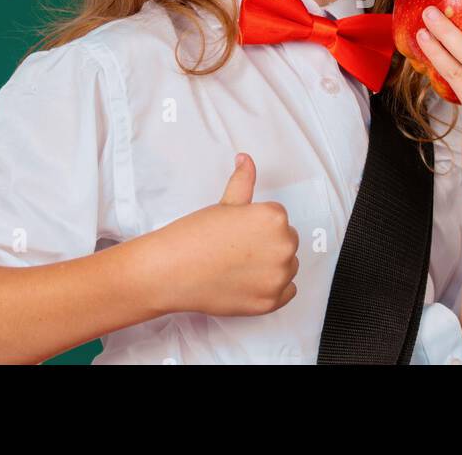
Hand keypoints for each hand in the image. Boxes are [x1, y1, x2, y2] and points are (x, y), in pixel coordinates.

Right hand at [150, 153, 299, 316]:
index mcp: (274, 218)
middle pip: (287, 242)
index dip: (257, 226)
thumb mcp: (224, 203)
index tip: (239, 233)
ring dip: (272, 266)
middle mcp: (283, 246)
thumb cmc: (195, 237)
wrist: (172, 271)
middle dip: (267, 244)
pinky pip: (288, 291)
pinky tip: (249, 281)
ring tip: (240, 266)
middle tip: (237, 249)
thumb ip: (243, 181)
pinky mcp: (271, 302)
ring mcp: (278, 277)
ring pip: (289, 266)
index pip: (280, 219)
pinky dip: (273, 288)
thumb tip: (246, 160)